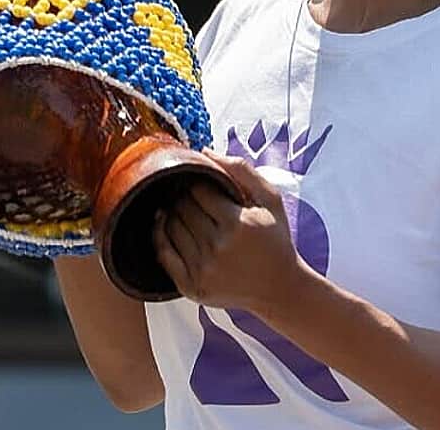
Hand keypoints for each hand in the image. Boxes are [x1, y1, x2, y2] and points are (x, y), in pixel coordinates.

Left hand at [152, 151, 308, 312]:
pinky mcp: (192, 286)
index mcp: (238, 224)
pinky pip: (163, 253)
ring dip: (173, 214)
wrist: (279, 288)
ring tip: (183, 211)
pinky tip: (166, 226)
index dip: (198, 183)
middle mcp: (218, 247)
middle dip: (184, 197)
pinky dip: (159, 235)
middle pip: (183, 208)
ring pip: (171, 227)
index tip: (202, 185)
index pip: (199, 191)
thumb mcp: (270, 200)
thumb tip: (204, 150)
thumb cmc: (276, 240)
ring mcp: (203, 269)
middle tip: (190, 197)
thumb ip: (241, 171)